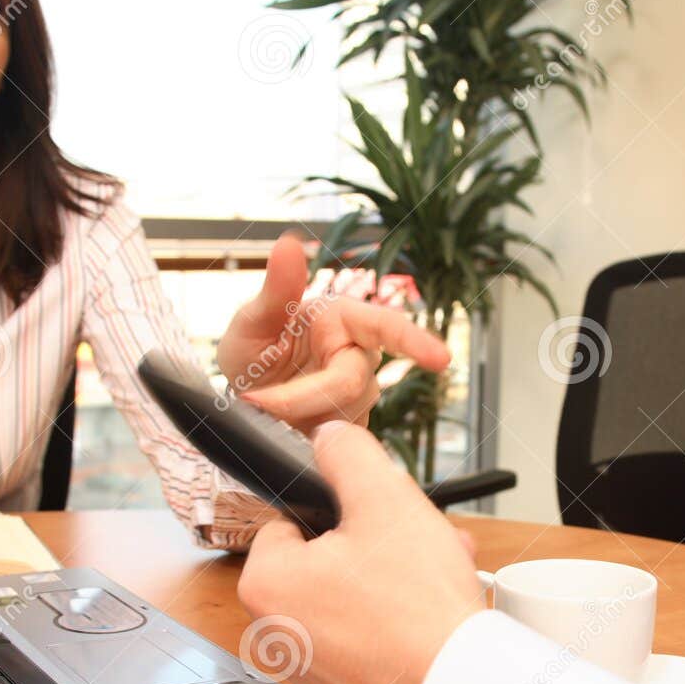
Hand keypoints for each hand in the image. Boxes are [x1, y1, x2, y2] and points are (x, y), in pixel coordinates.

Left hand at [216, 233, 450, 433]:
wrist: (242, 394)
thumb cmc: (250, 349)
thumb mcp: (251, 320)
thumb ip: (275, 290)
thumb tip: (287, 243)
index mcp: (342, 318)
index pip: (387, 327)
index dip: (415, 342)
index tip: (441, 359)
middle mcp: (358, 353)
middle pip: (351, 385)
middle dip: (302, 397)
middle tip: (259, 399)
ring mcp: (358, 393)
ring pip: (346, 416)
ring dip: (302, 417)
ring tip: (270, 406)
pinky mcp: (352, 425)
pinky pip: (342, 440)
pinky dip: (313, 437)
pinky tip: (290, 425)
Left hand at [237, 422, 482, 683]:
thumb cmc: (418, 612)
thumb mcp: (386, 501)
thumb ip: (349, 454)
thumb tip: (330, 437)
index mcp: (265, 581)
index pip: (291, 516)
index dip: (342, 506)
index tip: (378, 514)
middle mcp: (273, 630)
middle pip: (326, 557)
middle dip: (380, 542)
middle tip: (420, 541)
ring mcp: (308, 667)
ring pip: (351, 595)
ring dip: (396, 577)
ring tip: (439, 574)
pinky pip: (365, 636)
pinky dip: (396, 621)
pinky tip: (433, 613)